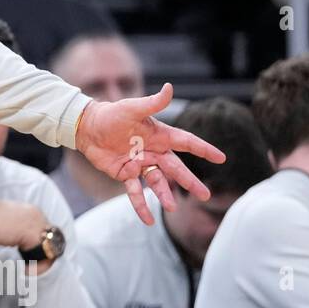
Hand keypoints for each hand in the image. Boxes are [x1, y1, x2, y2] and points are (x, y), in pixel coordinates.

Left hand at [74, 83, 225, 224]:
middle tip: (205, 195)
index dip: (203, 149)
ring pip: (157, 182)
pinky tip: (147, 220)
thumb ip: (152, 103)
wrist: (87, 127)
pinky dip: (141, 205)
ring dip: (164, 195)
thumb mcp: (132, 107)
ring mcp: (140, 164)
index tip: (221, 158)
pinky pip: (135, 192)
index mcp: (160, 135)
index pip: (186, 142)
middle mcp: (153, 151)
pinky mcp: (125, 174)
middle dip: (189, 181)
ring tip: (172, 208)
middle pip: (175, 169)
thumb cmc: (111, 114)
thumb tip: (170, 87)